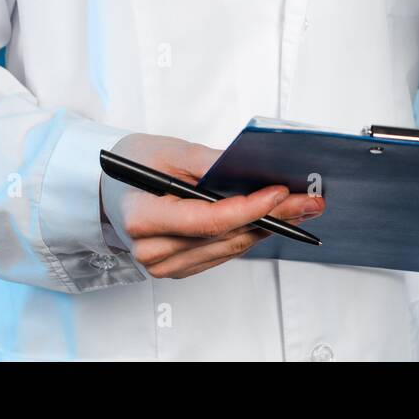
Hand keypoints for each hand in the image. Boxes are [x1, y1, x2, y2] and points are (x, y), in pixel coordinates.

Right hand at [100, 133, 324, 278]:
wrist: (109, 184)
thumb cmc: (133, 163)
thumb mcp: (169, 149)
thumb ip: (210, 162)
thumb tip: (253, 170)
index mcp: (142, 218)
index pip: (207, 220)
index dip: (249, 208)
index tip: (279, 192)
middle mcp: (152, 250)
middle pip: (225, 237)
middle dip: (273, 217)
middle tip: (309, 201)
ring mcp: (165, 265)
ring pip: (229, 248)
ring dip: (268, 229)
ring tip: (301, 209)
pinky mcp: (179, 269)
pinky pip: (223, 253)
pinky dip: (248, 235)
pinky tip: (273, 220)